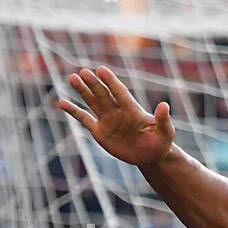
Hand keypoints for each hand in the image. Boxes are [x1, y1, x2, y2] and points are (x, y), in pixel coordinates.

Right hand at [58, 66, 174, 167]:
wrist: (151, 157)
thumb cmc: (161, 143)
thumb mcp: (165, 132)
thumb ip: (163, 119)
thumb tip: (165, 105)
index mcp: (133, 110)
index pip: (120, 92)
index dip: (111, 82)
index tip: (102, 70)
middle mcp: (118, 111)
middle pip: (103, 94)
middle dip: (94, 84)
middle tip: (83, 72)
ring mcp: (107, 120)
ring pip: (92, 102)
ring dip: (82, 91)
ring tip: (72, 78)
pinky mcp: (100, 131)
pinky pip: (84, 118)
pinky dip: (73, 111)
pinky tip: (61, 102)